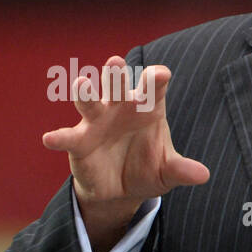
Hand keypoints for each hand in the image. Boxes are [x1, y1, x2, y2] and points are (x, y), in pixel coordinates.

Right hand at [45, 55, 209, 251]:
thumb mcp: (166, 172)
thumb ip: (181, 170)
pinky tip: (49, 139)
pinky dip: (59, 138)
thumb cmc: (146, 168)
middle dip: (116, 75)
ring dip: (85, 93)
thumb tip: (203, 175)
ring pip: (90, 102)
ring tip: (81, 84)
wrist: (120, 189)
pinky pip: (68, 137)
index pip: (153, 88)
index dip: (156, 80)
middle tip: (115, 62)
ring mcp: (97, 122)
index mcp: (147, 106)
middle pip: (118, 86)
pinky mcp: (79, 142)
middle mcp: (120, 107)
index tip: (160, 75)